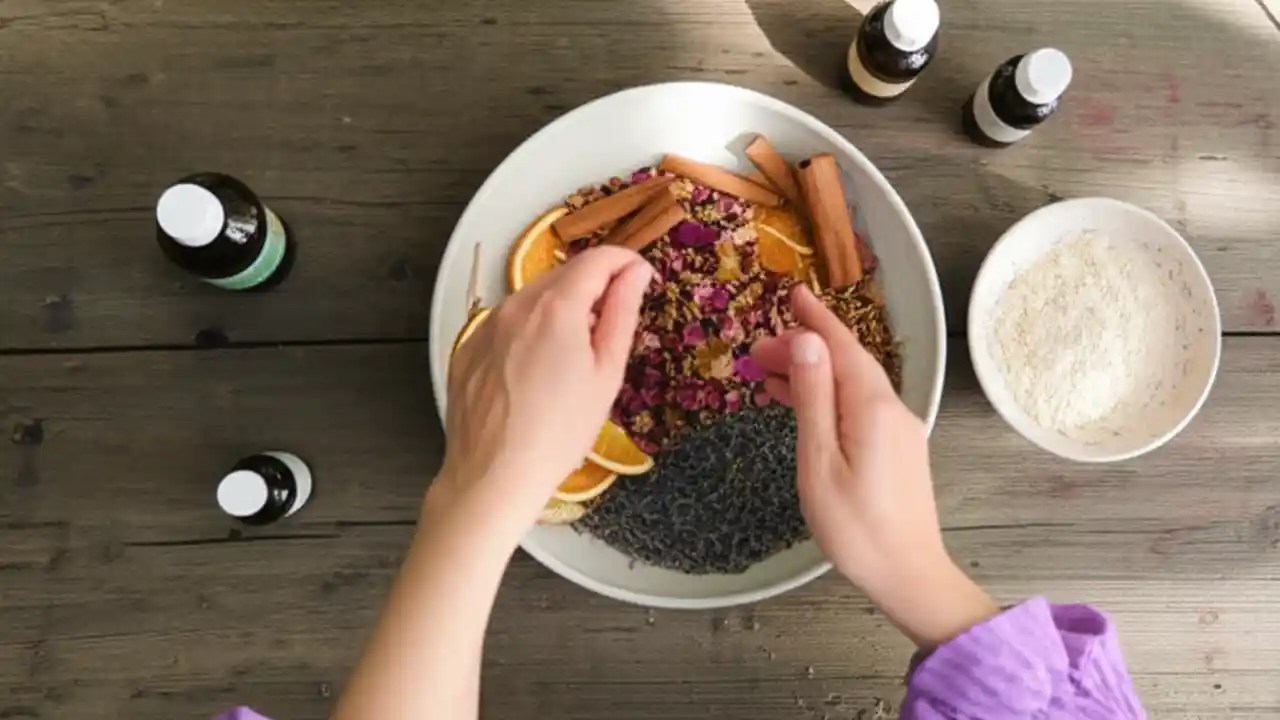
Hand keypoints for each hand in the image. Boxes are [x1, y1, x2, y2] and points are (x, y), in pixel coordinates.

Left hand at [431, 245, 652, 540]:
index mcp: (555, 306)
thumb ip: (622, 313)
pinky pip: (505, 326)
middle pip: (562, 276)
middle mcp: (514, 304)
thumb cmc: (561, 430)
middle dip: (592, 287)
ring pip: (532, 301)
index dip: (624, 262)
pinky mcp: (466, 349)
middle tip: (610, 327)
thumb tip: (636, 272)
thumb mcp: (606, 373)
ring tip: (572, 359)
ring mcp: (485, 326)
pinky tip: (535, 375)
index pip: (596, 259)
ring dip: (559, 311)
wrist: (492, 476)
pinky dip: (528, 333)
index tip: (641, 277)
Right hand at [751, 286, 997, 646]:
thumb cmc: (855, 527)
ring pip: (852, 386)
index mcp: (872, 407)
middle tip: (755, 352)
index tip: (792, 293)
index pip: (842, 347)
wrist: (909, 575)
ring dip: (813, 374)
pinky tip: (803, 406)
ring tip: (768, 375)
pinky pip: (859, 407)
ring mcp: (899, 431)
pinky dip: (827, 397)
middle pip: (846, 363)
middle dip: (803, 349)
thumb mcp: (820, 462)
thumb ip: (813, 399)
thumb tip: (805, 342)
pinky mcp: (898, 450)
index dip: (816, 319)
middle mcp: (892, 410)